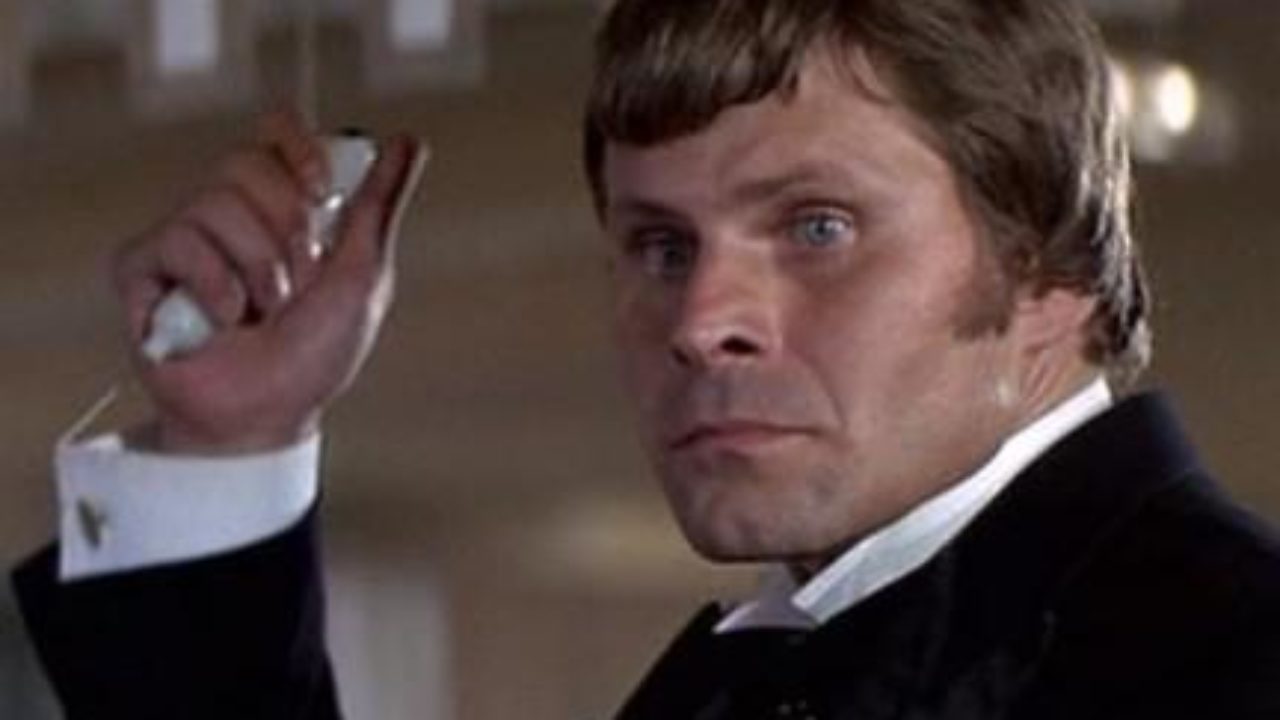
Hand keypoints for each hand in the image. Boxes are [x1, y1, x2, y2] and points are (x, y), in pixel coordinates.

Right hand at [113, 110, 427, 454]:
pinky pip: (176, 240)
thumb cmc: (315, 354)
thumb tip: (409, 143)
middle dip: (288, 229)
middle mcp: (229, 212)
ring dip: (258, 267)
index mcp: (281, 205)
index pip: (275, 131)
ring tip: (262, 310)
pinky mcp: (142, 267)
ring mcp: (183, 237)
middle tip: (297, 281)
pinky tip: (222, 318)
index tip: (322, 190)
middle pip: (244, 161)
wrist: (269, 414)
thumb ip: (378, 204)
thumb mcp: (363, 274)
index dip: (296, 146)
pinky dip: (214, 285)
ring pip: (214, 202)